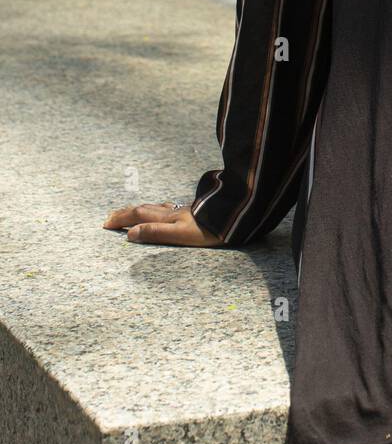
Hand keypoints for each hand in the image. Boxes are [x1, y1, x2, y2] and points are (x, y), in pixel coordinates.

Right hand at [103, 202, 223, 246]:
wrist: (234, 217)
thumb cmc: (209, 230)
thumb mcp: (181, 235)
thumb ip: (156, 233)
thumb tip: (130, 234)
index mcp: (166, 218)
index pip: (137, 216)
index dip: (121, 219)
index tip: (105, 225)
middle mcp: (171, 211)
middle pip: (143, 209)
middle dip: (125, 213)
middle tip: (110, 217)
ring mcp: (182, 210)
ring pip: (154, 207)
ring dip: (139, 209)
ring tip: (130, 212)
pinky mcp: (192, 211)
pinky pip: (167, 208)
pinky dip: (156, 209)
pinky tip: (163, 209)